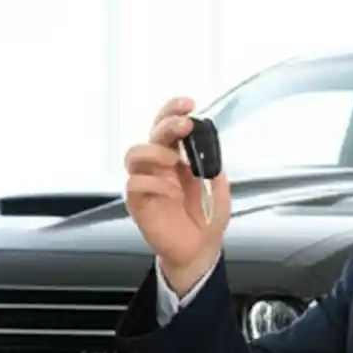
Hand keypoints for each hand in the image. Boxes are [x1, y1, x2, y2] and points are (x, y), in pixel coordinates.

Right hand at [123, 97, 230, 294]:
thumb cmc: (207, 217)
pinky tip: (173, 194)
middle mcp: (158, 166)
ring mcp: (147, 182)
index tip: (188, 104)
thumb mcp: (218, 186)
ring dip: (155, 152)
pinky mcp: (138, 202)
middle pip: (151, 134)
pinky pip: (135, 184)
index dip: (173, 111)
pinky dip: (155, 184)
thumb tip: (207, 143)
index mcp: (177, 156)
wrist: (201, 248)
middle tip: (184, 126)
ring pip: (134, 154)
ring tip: (174, 162)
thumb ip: (211, 164)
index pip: (167, 126)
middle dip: (167, 124)